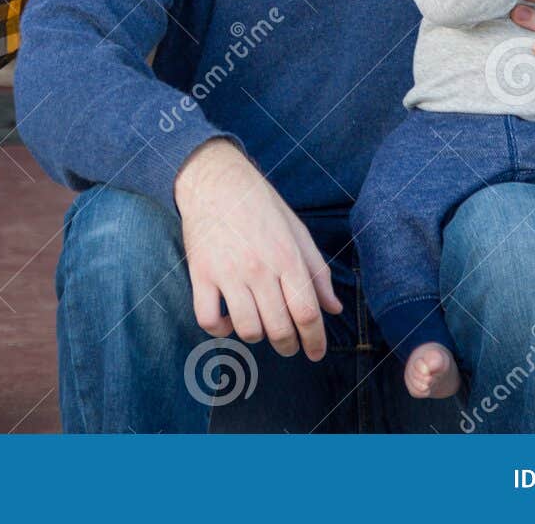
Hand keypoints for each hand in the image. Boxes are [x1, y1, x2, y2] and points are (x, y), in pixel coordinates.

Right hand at [173, 138, 343, 359]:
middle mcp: (259, 268)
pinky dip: (220, 330)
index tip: (315, 353)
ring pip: (247, 329)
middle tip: (288, 345)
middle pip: (279, 328)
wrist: (215, 180)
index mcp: (287, 257)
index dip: (315, 341)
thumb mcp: (297, 231)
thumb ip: (317, 272)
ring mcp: (227, 272)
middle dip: (288, 346)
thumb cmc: (260, 204)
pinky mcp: (200, 274)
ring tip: (259, 327)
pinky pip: (208, 319)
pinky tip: (227, 321)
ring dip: (257, 337)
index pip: (307, 313)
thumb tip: (334, 308)